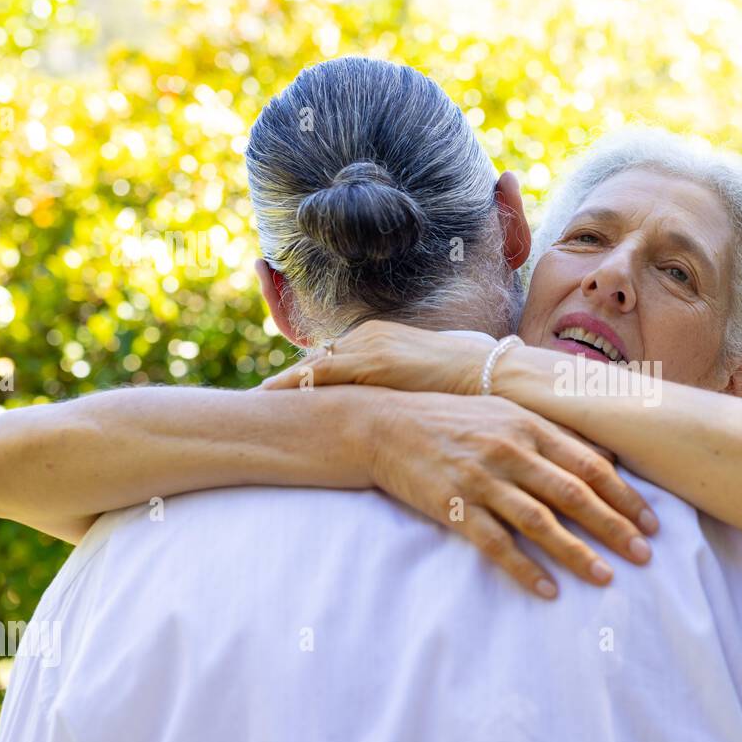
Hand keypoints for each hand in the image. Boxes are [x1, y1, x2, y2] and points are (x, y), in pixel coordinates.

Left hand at [262, 319, 488, 396]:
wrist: (488, 373)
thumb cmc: (465, 384)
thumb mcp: (423, 381)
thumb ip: (399, 387)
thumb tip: (391, 407)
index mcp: (379, 337)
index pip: (331, 356)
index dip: (305, 376)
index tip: (280, 393)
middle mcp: (368, 335)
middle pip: (315, 359)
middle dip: (286, 381)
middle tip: (256, 401)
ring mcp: (368, 345)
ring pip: (311, 365)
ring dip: (282, 384)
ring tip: (254, 403)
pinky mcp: (371, 361)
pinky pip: (320, 373)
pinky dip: (292, 385)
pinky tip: (270, 398)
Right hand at [359, 389, 658, 598]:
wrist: (384, 426)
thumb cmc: (452, 421)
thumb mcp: (505, 414)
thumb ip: (551, 435)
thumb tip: (603, 456)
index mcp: (528, 426)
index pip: (589, 464)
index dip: (624, 495)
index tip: (651, 521)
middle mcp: (510, 450)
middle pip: (573, 494)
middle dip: (614, 527)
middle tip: (644, 555)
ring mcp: (482, 479)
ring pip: (540, 521)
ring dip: (577, 552)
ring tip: (606, 577)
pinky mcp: (454, 506)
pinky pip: (496, 544)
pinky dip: (524, 569)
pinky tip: (548, 590)